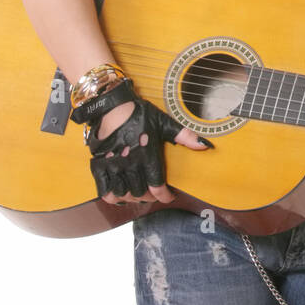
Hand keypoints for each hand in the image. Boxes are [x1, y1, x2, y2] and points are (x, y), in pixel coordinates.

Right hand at [87, 96, 211, 204]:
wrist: (110, 105)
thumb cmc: (139, 113)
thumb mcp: (163, 122)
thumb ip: (184, 136)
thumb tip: (206, 145)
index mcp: (147, 155)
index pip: (157, 186)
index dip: (165, 196)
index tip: (170, 196)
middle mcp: (129, 163)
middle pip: (141, 193)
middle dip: (150, 196)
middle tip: (154, 192)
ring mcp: (113, 166)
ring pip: (124, 194)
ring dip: (133, 198)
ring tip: (139, 193)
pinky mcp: (98, 165)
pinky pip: (104, 190)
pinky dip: (112, 196)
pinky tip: (119, 194)